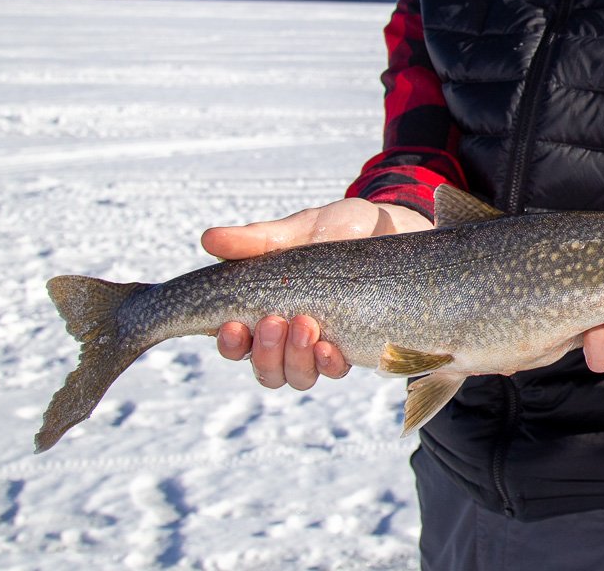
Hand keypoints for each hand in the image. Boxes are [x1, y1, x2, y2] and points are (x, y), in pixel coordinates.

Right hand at [201, 197, 430, 389]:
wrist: (395, 228)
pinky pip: (334, 370)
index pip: (235, 342)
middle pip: (264, 369)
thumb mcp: (300, 228)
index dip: (229, 343)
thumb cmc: (341, 228)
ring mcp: (322, 342)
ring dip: (294, 359)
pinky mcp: (355, 346)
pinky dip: (328, 363)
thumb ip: (258, 239)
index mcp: (266, 307)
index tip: (231, 325)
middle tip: (274, 321)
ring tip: (305, 325)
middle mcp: (290, 333)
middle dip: (263, 353)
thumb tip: (208, 239)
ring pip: (295, 376)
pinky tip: (329, 347)